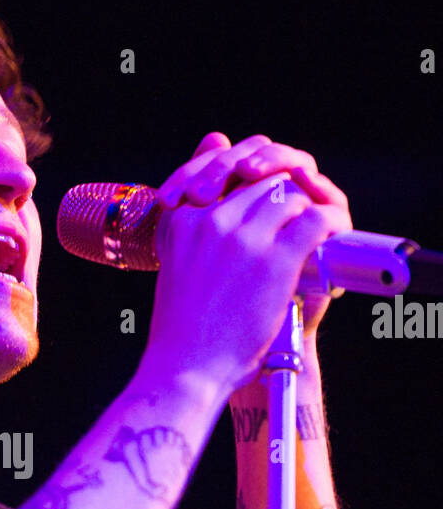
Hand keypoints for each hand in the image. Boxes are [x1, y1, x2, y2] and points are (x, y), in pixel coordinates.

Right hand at [143, 133, 352, 393]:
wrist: (186, 370)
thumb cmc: (183, 326)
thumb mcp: (177, 256)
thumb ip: (196, 205)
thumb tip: (215, 138)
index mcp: (182, 219)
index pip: (222, 165)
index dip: (247, 177)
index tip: (258, 205)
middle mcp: (209, 219)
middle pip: (262, 179)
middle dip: (282, 195)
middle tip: (291, 224)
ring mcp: (243, 238)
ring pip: (291, 193)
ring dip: (306, 210)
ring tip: (309, 236)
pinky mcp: (275, 259)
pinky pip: (316, 219)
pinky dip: (330, 225)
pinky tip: (329, 238)